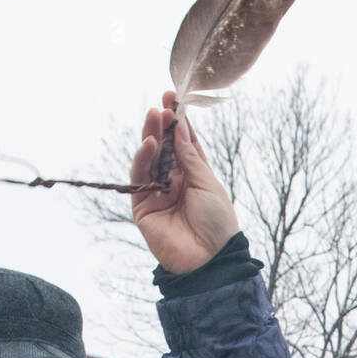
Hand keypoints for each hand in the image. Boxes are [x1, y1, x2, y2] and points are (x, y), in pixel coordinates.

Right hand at [130, 92, 239, 272]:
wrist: (209, 260)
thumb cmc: (217, 223)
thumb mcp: (207, 183)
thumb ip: (190, 157)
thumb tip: (180, 128)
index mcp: (194, 176)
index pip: (183, 144)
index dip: (178, 122)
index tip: (173, 98)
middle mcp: (174, 182)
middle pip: (165, 148)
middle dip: (163, 125)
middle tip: (162, 105)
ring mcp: (157, 194)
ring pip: (150, 159)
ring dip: (151, 137)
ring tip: (154, 116)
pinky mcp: (143, 207)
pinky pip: (139, 179)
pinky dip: (143, 159)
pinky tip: (150, 144)